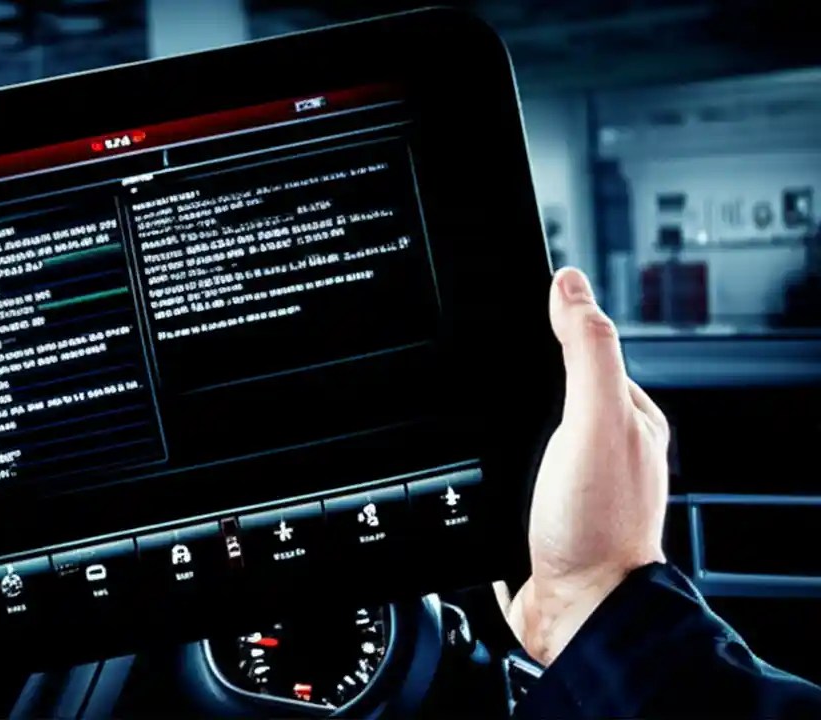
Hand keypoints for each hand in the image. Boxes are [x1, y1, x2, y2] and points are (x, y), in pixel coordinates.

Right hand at [497, 268, 669, 665]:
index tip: (509, 316)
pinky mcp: (533, 516)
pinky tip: (467, 467)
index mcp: (627, 418)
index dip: (548, 331)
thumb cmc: (595, 523)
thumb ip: (586, 349)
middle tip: (477, 378)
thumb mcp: (596, 418)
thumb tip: (569, 282)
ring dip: (490, 431)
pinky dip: (481, 469)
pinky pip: (499, 475)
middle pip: (545, 393)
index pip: (585, 353)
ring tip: (466, 423)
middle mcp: (600, 450)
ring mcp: (567, 486)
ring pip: (518, 436)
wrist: (573, 611)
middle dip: (510, 386)